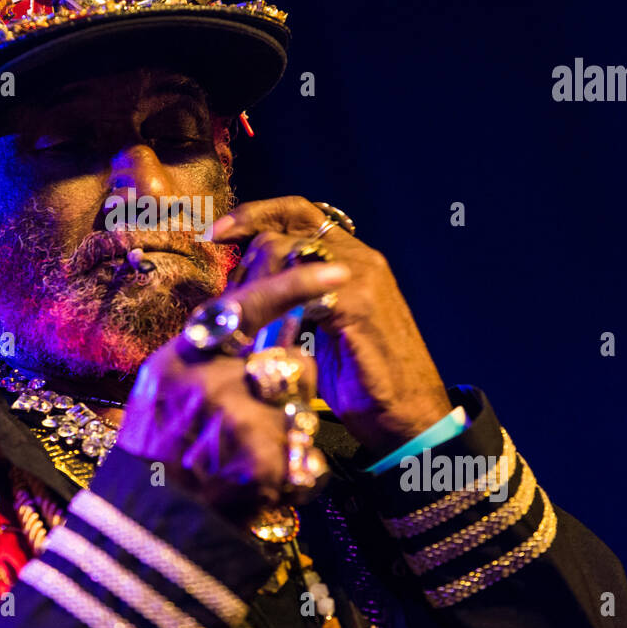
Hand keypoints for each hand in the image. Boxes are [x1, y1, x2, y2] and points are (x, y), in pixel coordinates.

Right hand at [117, 261, 350, 524]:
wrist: (146, 524)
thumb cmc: (158, 452)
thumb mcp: (164, 389)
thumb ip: (204, 353)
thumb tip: (246, 312)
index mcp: (182, 356)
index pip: (243, 306)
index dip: (292, 286)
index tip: (335, 271)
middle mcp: (203, 380)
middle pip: (291, 364)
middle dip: (292, 393)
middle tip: (259, 424)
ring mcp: (228, 420)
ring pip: (301, 412)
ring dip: (288, 440)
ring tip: (249, 463)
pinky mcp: (255, 461)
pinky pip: (305, 457)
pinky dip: (295, 477)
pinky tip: (263, 488)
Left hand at [207, 197, 453, 459]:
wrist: (409, 414)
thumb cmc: (361, 378)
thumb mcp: (322, 328)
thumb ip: (295, 300)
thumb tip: (246, 294)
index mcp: (352, 258)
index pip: (298, 213)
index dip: (254, 215)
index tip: (216, 234)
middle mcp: (360, 258)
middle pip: (286, 228)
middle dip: (245, 254)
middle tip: (228, 292)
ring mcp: (362, 278)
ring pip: (288, 251)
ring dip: (255, 281)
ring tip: (245, 315)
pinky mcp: (359, 304)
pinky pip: (303, 286)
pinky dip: (274, 302)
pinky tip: (262, 327)